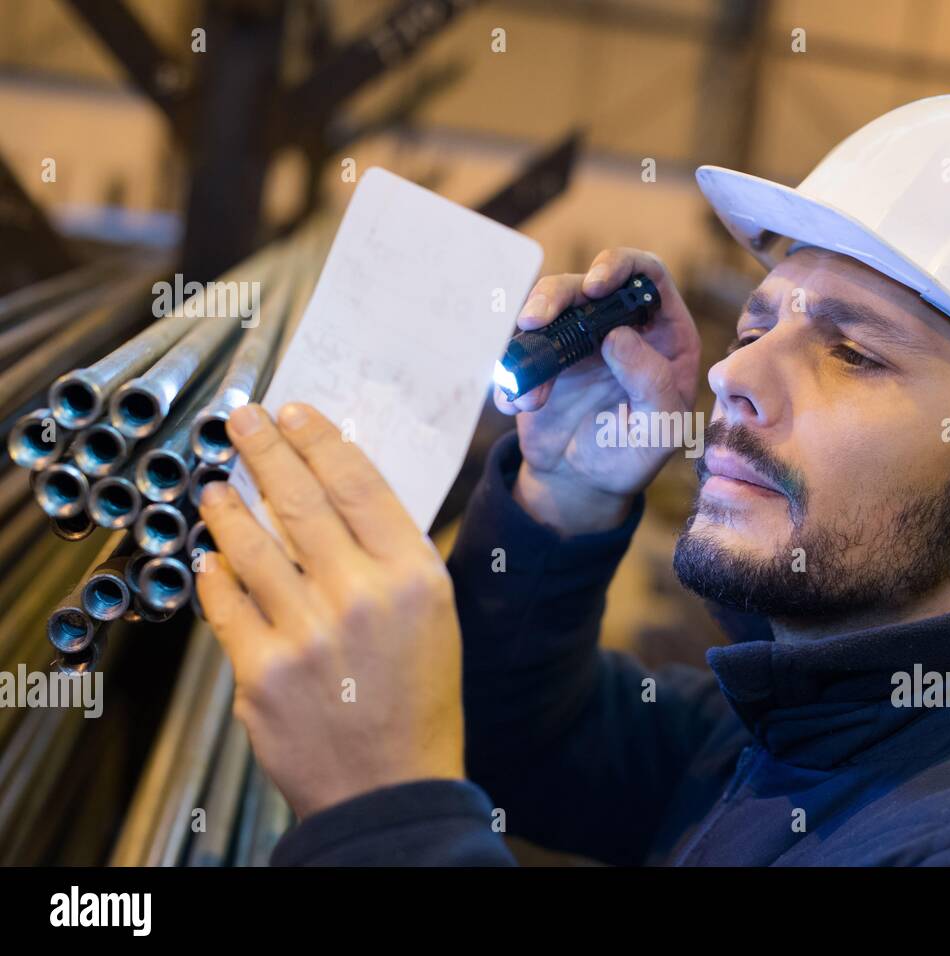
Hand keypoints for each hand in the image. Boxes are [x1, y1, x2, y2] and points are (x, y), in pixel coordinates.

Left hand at [197, 402, 463, 819]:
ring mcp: (305, 634)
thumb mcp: (434, 615)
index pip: (359, 484)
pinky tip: (209, 558)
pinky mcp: (260, 673)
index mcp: (413, 577)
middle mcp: (360, 596)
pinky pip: (223, 605)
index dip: (320, 440)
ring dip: (226, 506)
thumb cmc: (419, 699)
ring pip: (249, 546)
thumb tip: (338, 493)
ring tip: (215, 484)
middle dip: (264, 448)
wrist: (391, 788)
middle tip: (241, 418)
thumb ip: (390, 556)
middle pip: (299, 501)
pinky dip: (213, 574)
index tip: (296, 412)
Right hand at [496, 248, 700, 533]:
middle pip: (586, 284)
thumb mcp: (660, 429)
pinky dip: (510, 375)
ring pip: (547, 307)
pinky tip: (516, 405)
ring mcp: (577, 340)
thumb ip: (652, 382)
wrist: (585, 483)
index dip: (621, 266)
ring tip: (530, 393)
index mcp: (663, 333)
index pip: (646, 274)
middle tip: (533, 321)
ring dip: (528, 338)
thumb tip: (617, 335)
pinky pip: (518, 350)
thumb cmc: (634, 455)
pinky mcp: (542, 358)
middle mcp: (619, 326)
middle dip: (555, 295)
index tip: (594, 285)